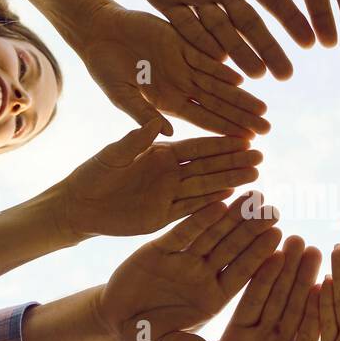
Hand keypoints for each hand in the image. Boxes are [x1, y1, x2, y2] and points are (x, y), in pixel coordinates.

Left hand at [51, 121, 261, 241]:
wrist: (79, 206)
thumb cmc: (92, 174)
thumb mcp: (113, 154)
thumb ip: (134, 141)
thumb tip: (155, 123)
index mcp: (160, 152)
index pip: (197, 146)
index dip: (220, 142)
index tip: (243, 136)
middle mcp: (170, 172)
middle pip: (209, 165)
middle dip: (234, 160)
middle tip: (260, 155)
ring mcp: (169, 194)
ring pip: (205, 186)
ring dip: (230, 181)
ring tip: (255, 175)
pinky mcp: (164, 216)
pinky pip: (191, 209)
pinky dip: (211, 203)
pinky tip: (231, 197)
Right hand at [66, 5, 270, 136]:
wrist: (98, 31)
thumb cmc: (103, 67)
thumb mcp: (120, 94)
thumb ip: (142, 113)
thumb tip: (166, 134)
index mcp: (168, 102)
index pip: (202, 119)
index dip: (223, 131)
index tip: (243, 144)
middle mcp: (182, 85)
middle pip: (217, 104)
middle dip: (241, 118)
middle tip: (266, 130)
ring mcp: (184, 63)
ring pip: (218, 82)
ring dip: (240, 96)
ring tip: (262, 109)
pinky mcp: (183, 41)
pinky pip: (206, 56)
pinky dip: (222, 68)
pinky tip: (241, 79)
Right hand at [96, 192, 280, 340]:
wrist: (115, 321)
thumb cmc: (145, 338)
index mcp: (213, 299)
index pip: (241, 275)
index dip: (259, 258)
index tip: (277, 241)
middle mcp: (203, 276)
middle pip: (233, 250)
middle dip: (252, 231)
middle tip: (273, 211)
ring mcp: (184, 260)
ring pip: (213, 235)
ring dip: (233, 217)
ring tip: (254, 198)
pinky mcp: (161, 249)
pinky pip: (183, 232)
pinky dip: (199, 220)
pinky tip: (218, 204)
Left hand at [113, 0, 314, 78]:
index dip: (290, 18)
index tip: (309, 40)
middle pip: (250, 23)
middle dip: (268, 48)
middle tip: (286, 75)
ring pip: (221, 31)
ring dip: (239, 54)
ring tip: (258, 77)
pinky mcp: (166, 1)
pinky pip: (185, 26)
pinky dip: (200, 43)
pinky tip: (218, 61)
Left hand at [162, 236, 321, 340]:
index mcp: (234, 334)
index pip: (249, 296)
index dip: (259, 271)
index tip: (267, 245)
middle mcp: (259, 335)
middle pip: (276, 294)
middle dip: (286, 266)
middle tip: (297, 237)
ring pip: (296, 307)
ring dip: (305, 281)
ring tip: (317, 252)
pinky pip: (310, 334)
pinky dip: (318, 312)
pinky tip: (327, 289)